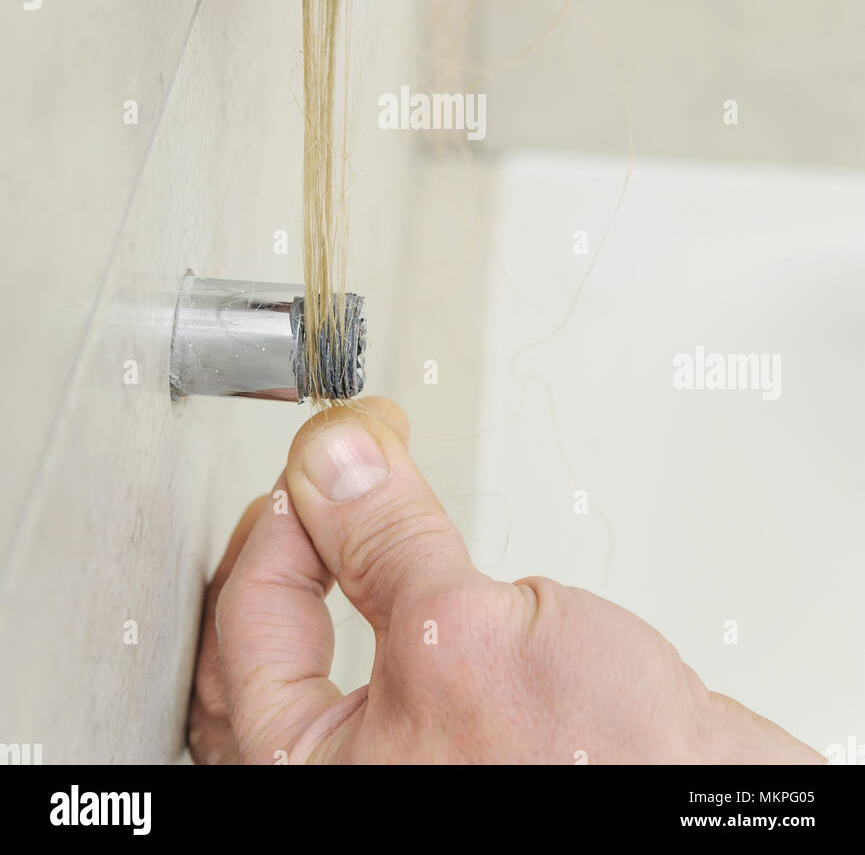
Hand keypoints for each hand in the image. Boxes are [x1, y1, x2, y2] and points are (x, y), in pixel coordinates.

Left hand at [187, 398, 821, 764]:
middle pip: (263, 641)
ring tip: (358, 498)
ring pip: (327, 646)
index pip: (247, 617)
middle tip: (330, 471)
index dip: (286, 513)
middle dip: (294, 537)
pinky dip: (389, 590)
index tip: (330, 453)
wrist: (708, 800)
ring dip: (336, 562)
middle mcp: (342, 775)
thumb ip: (385, 541)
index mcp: (305, 772)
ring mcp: (399, 760)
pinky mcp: (456, 738)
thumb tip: (331, 462)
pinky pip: (388, 655)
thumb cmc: (598, 776)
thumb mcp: (466, 633)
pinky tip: (410, 559)